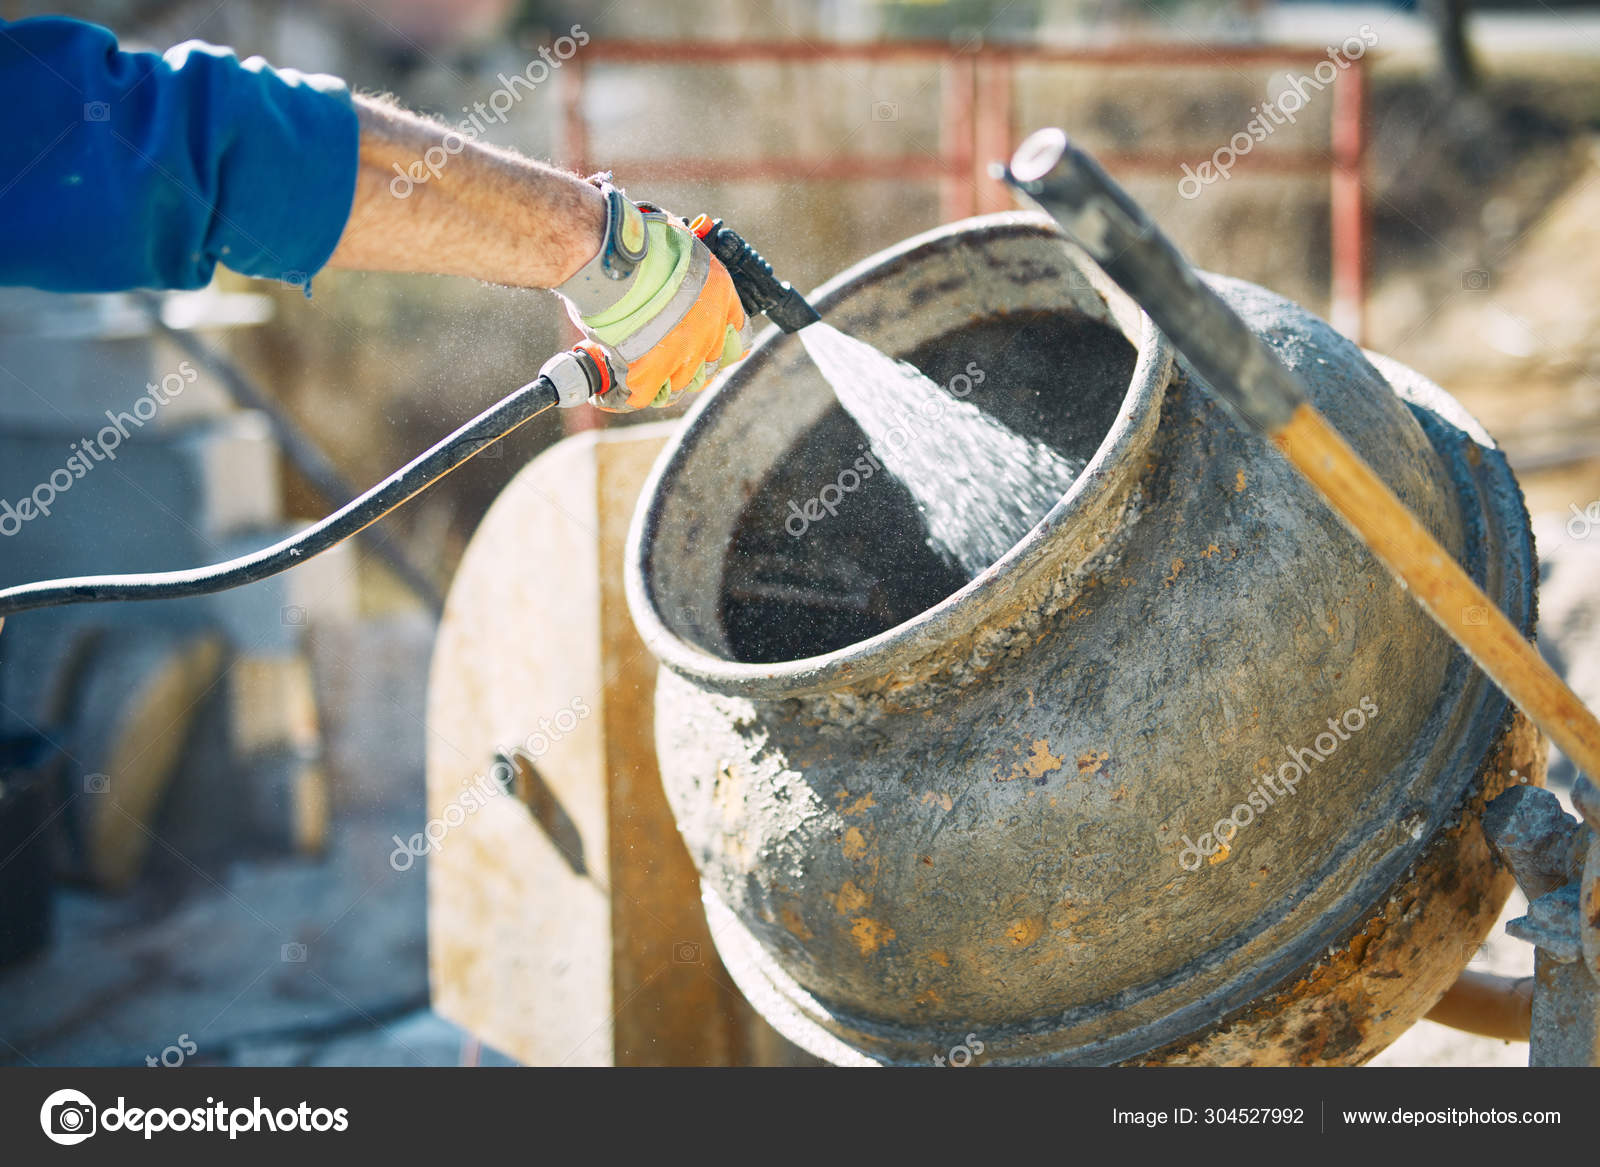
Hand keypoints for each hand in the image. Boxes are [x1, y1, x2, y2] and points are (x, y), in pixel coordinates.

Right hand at [555, 183, 748, 410]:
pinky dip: (627, 394)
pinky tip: (615, 389)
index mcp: (720, 293)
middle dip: (689, 364)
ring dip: (660, 381)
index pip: (737, 331)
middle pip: (709, 363)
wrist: (613, 256)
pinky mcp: (649, 371)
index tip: (708, 344)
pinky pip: (642, 396)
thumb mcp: (680, 242)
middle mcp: (709, 328)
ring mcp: (682, 353)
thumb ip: (686, 266)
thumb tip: (677, 262)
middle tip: (666, 361)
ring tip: (639, 375)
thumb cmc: (638, 240)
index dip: (721, 340)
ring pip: (679, 383)